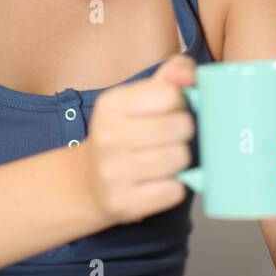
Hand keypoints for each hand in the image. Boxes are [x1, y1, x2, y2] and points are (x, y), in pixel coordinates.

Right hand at [80, 54, 196, 225]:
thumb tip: (189, 73)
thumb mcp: (137, 99)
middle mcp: (108, 137)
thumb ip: (169, 77)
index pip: (170, 93)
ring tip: (167, 158)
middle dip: (185, 132)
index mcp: (111, 104)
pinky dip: (175, 187)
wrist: (87, 183)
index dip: (181, 101)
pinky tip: (160, 181)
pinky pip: (174, 190)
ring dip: (181, 159)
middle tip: (173, 137)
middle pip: (180, 126)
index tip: (173, 109)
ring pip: (179, 158)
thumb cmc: (123, 135)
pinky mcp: (123, 202)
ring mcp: (113, 172)